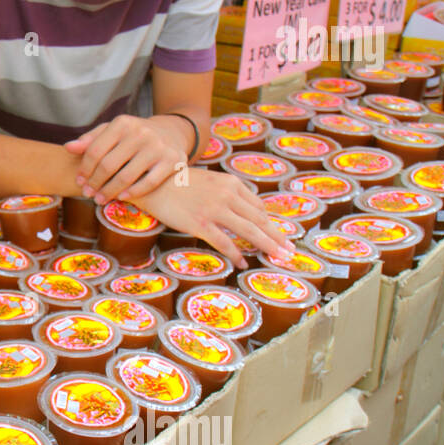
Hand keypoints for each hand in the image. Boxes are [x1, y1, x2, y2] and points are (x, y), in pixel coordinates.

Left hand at [63, 114, 189, 202]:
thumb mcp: (113, 131)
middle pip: (108, 165)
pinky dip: (132, 193)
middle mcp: (141, 133)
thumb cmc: (134, 135)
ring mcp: (158, 147)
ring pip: (126, 177)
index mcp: (122, 123)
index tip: (79, 181)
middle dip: (95, 183)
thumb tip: (68, 148)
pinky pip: (148, 183)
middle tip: (88, 194)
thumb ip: (90, 139)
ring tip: (100, 199)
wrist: (172, 132)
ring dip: (110, 192)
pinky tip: (121, 198)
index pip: (95, 150)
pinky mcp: (172, 161)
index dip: (84, 169)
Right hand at [129, 168, 295, 268]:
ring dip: (266, 246)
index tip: (280, 235)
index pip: (258, 206)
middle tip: (290, 251)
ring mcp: (214, 210)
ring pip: (248, 231)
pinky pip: (224, 242)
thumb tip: (245, 209)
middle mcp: (227, 195)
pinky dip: (236, 254)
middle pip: (260, 219)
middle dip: (277, 237)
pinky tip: (243, 263)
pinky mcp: (200, 223)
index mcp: (231, 184)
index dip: (271, 223)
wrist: (153, 184)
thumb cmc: (180, 184)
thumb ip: (228, 193)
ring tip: (277, 257)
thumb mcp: (210, 181)